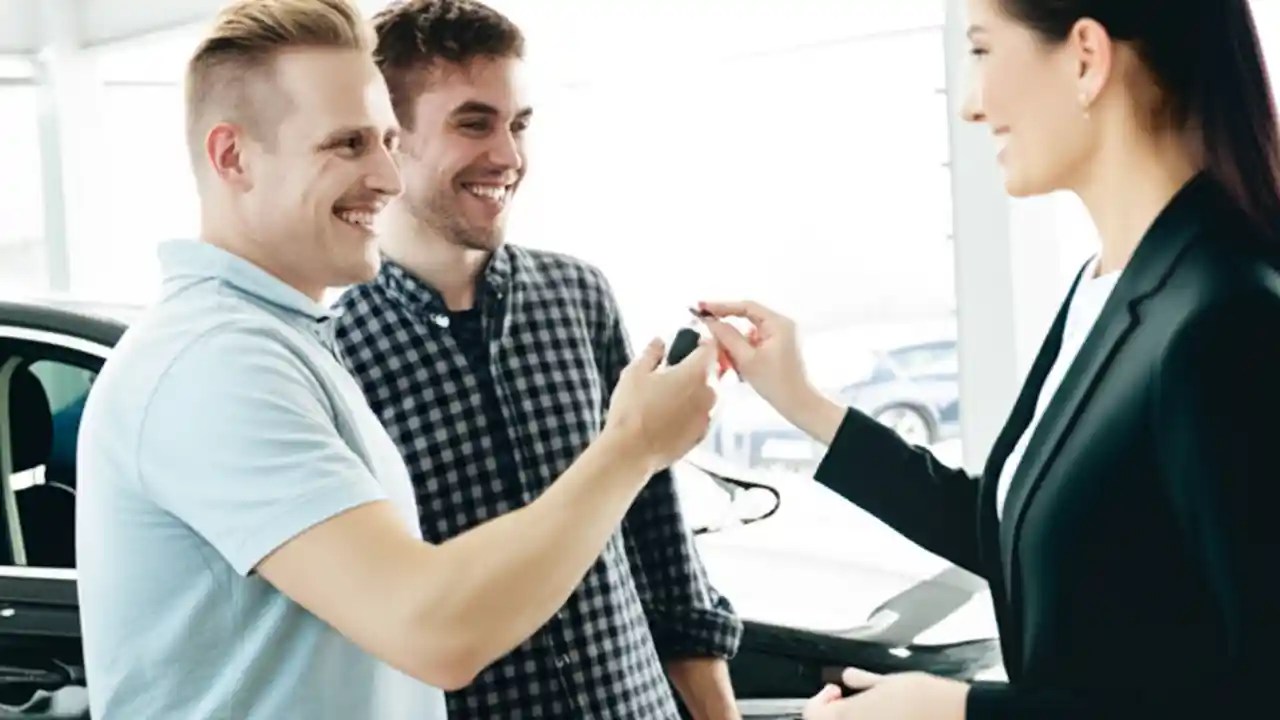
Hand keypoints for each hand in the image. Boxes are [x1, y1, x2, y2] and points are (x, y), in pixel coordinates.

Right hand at [606, 337, 718, 470]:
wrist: (632, 451)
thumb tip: (660, 341)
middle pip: (715, 371)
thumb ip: (652, 352)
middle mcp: (711, 392)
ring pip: (712, 393)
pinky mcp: (703, 434)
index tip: (688, 344)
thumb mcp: (635, 372)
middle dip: (700, 366)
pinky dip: (696, 408)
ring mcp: (709, 415)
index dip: (701, 342)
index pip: (711, 347)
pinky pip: (706, 413)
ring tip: (674, 393)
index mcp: (697, 372)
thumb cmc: (632, 409)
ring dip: (699, 388)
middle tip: (677, 369)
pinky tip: (675, 413)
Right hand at [696, 300, 816, 422]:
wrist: (797, 404)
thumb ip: (727, 337)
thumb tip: (710, 321)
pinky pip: (753, 343)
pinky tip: (735, 365)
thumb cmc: (774, 382)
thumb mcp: (747, 359)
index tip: (702, 308)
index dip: (722, 306)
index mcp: (778, 323)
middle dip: (727, 330)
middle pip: (746, 319)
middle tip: (709, 336)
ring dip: (733, 344)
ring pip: (748, 333)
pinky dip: (741, 351)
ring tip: (724, 360)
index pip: (746, 307)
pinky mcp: (777, 348)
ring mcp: (780, 336)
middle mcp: (780, 325)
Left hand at [803, 668, 968, 719]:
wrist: (952, 714)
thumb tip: (850, 677)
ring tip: (865, 710)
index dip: (819, 701)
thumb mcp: (888, 681)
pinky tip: (881, 716)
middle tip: (843, 701)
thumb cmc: (922, 697)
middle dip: (830, 713)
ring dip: (848, 718)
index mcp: (848, 716)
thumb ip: (863, 681)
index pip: (812, 714)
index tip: (832, 690)